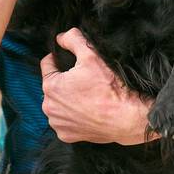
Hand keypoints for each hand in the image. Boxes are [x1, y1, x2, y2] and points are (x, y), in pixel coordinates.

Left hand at [40, 28, 157, 144]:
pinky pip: (65, 121)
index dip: (60, 59)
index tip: (73, 62)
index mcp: (51, 86)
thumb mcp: (91, 54)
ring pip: (58, 104)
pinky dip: (73, 116)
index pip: (47, 64)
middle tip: (84, 81)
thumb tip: (61, 37)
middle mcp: (49, 107)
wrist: (126, 117)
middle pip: (52, 86)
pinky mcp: (67, 136)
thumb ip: (72, 39)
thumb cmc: (109, 87)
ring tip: (87, 97)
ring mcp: (58, 123)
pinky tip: (87, 112)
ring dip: (67, 100)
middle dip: (64, 81)